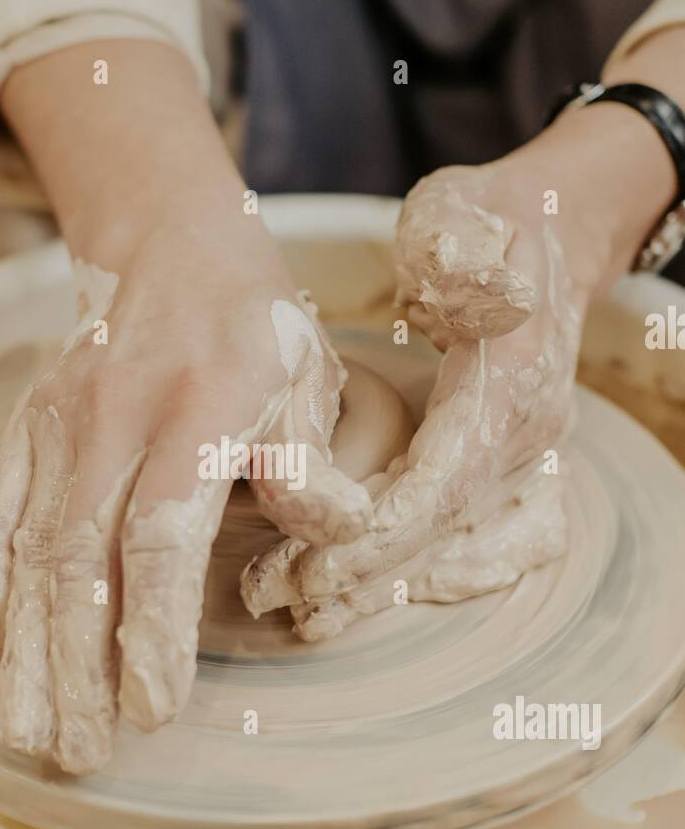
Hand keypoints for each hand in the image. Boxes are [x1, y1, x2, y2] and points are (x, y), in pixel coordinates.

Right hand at [0, 219, 371, 771]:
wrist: (173, 248)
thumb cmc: (258, 331)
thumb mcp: (310, 376)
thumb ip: (310, 455)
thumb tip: (334, 526)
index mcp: (198, 408)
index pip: (161, 535)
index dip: (152, 627)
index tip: (153, 708)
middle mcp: (114, 417)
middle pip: (81, 559)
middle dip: (77, 666)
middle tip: (81, 753)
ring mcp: (59, 422)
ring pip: (31, 549)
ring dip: (27, 646)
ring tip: (25, 730)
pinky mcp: (27, 427)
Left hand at [241, 157, 592, 637]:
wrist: (550, 235)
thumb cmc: (489, 226)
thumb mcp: (463, 214)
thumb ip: (456, 247)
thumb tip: (458, 278)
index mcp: (511, 384)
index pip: (443, 483)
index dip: (377, 534)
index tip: (309, 567)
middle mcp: (528, 434)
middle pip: (444, 531)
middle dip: (363, 574)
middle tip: (278, 597)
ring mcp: (526, 457)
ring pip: (461, 548)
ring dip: (387, 585)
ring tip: (309, 613)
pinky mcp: (511, 467)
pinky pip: (475, 540)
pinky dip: (423, 573)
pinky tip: (365, 596)